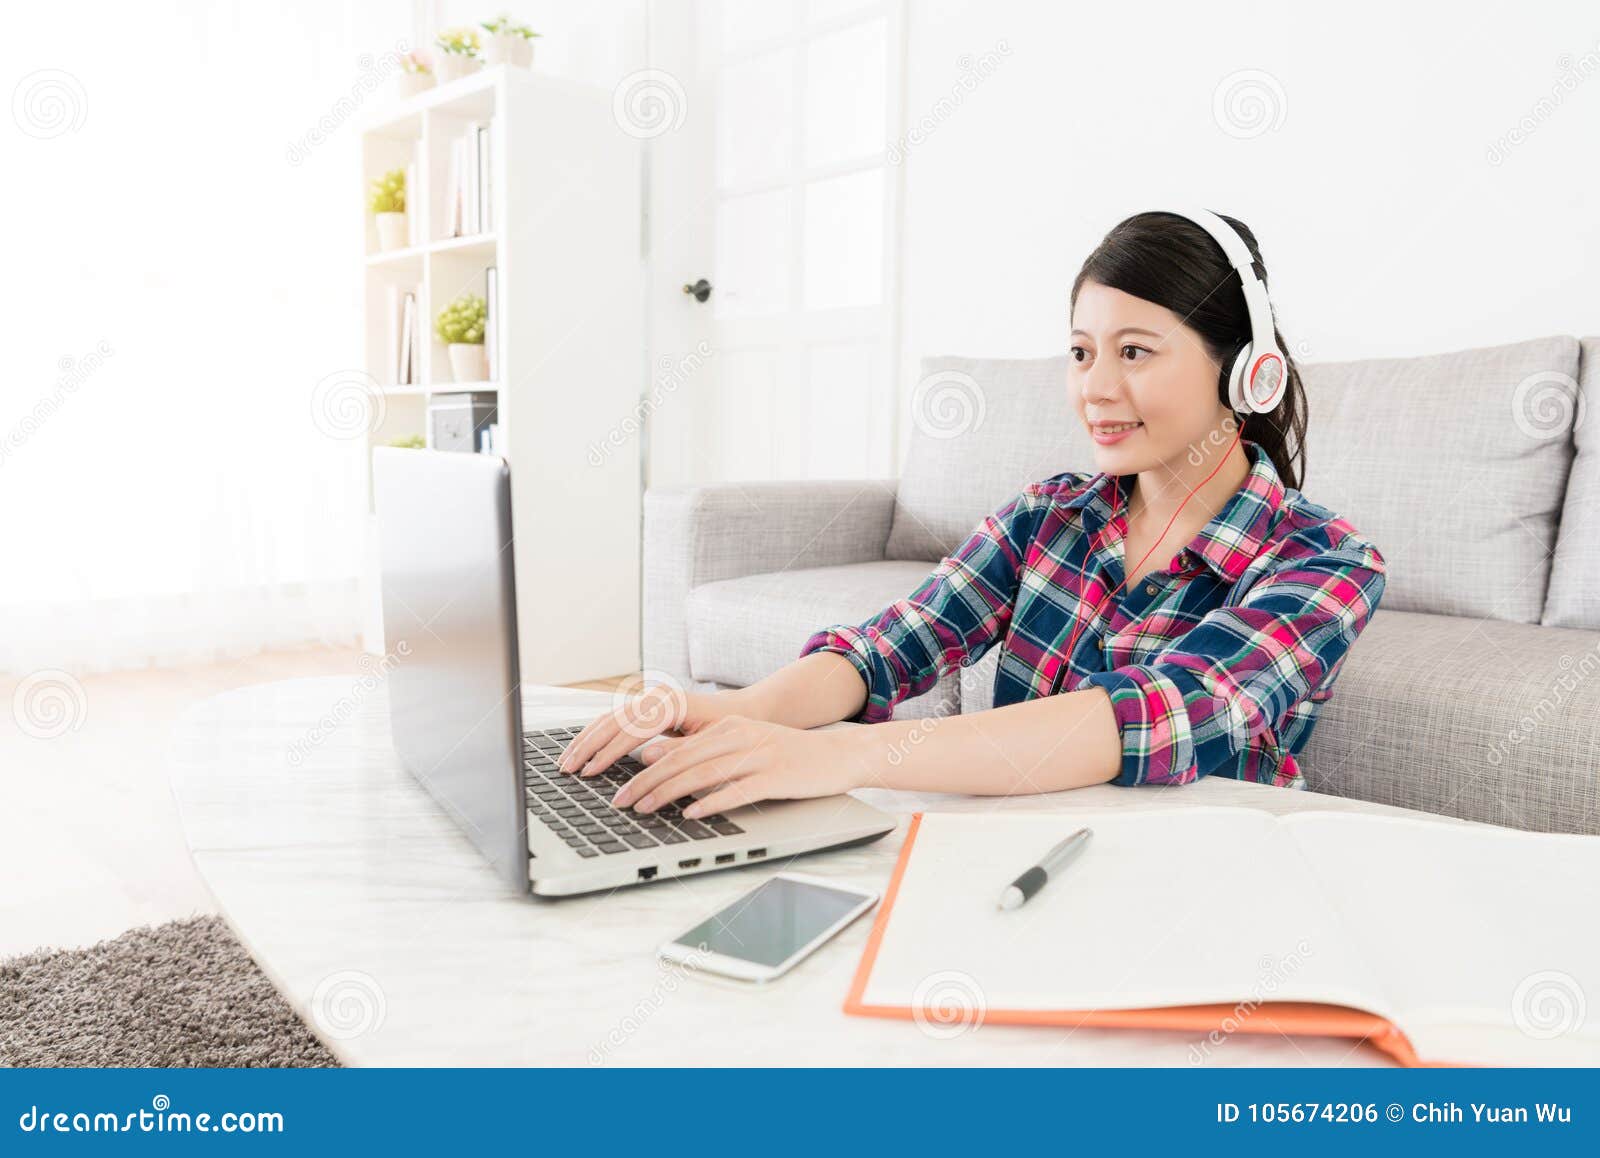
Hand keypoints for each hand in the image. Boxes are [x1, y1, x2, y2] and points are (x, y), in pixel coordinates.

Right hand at [559, 686, 747, 776]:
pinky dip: (595, 734)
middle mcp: (657, 697)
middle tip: (567, 769)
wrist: (741, 711)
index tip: (591, 772)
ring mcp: (650, 699)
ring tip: (566, 761)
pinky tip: (581, 748)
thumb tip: (645, 758)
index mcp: (673, 704)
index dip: (609, 753)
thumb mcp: (712, 744)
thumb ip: (680, 751)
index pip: (632, 729)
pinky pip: (615, 719)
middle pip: (613, 720)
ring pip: (609, 718)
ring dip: (586, 740)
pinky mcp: (646, 706)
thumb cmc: (730, 730)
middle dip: (588, 746)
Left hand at [610, 716, 866, 818]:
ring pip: (704, 773)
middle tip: (620, 802)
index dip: (643, 770)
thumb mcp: (739, 745)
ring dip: (669, 792)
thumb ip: (699, 750)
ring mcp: (758, 755)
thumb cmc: (786, 755)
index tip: (618, 789)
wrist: (838, 755)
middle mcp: (739, 736)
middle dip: (646, 782)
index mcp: (727, 727)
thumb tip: (649, 755)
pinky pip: (738, 789)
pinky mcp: (775, 775)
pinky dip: (712, 802)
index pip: (675, 749)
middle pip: (683, 760)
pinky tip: (692, 814)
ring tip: (644, 809)